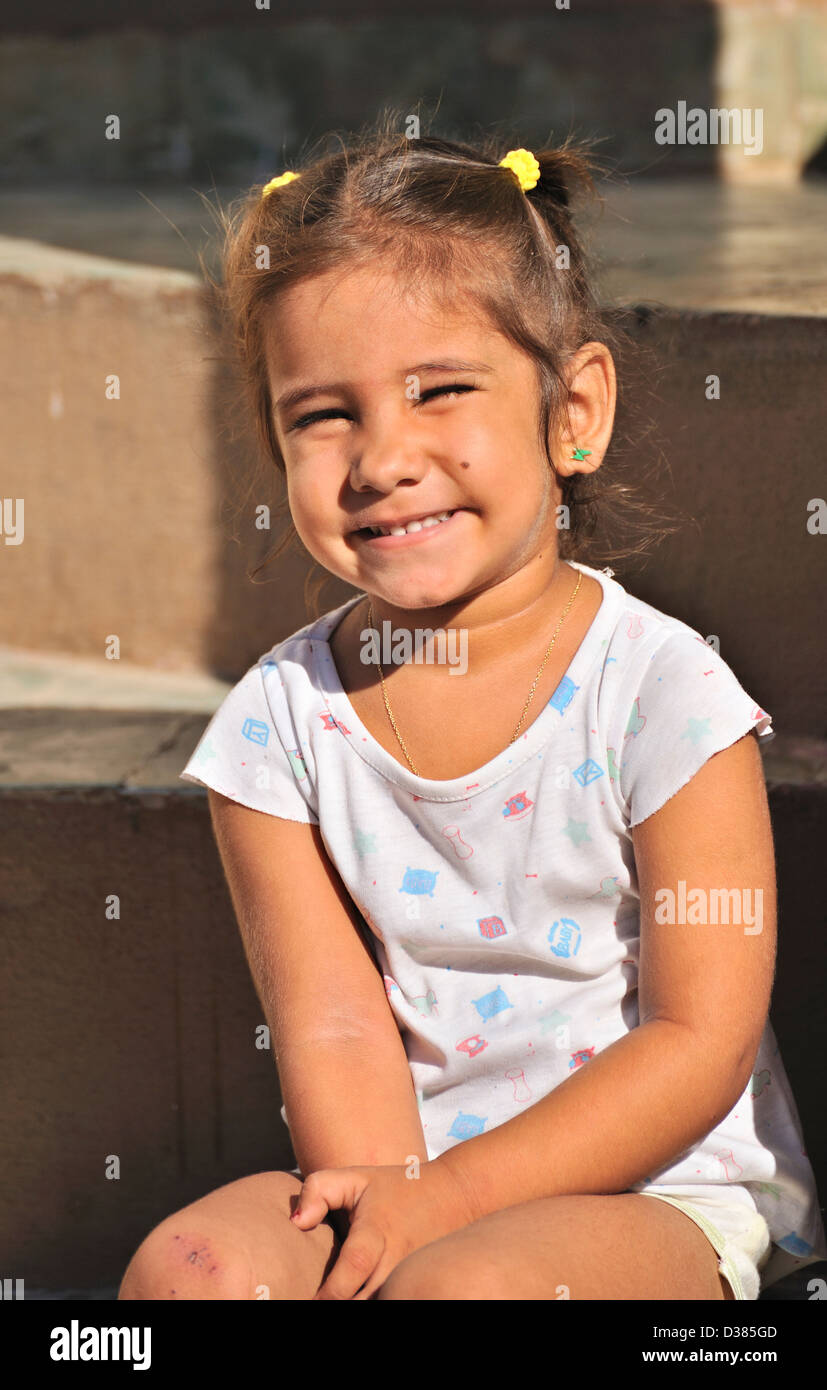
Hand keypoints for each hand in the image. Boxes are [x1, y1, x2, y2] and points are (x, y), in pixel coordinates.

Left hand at [289, 1158, 475, 1299]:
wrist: (455, 1195)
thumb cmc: (394, 1189)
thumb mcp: (354, 1177)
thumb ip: (318, 1191)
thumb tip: (296, 1224)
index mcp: (377, 1232)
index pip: (351, 1271)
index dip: (329, 1293)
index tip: (312, 1298)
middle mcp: (397, 1260)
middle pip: (366, 1301)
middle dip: (340, 1304)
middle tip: (317, 1299)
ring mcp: (413, 1277)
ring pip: (382, 1303)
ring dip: (359, 1303)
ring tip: (338, 1296)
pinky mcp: (423, 1288)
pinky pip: (396, 1301)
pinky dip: (379, 1301)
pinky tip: (360, 1294)